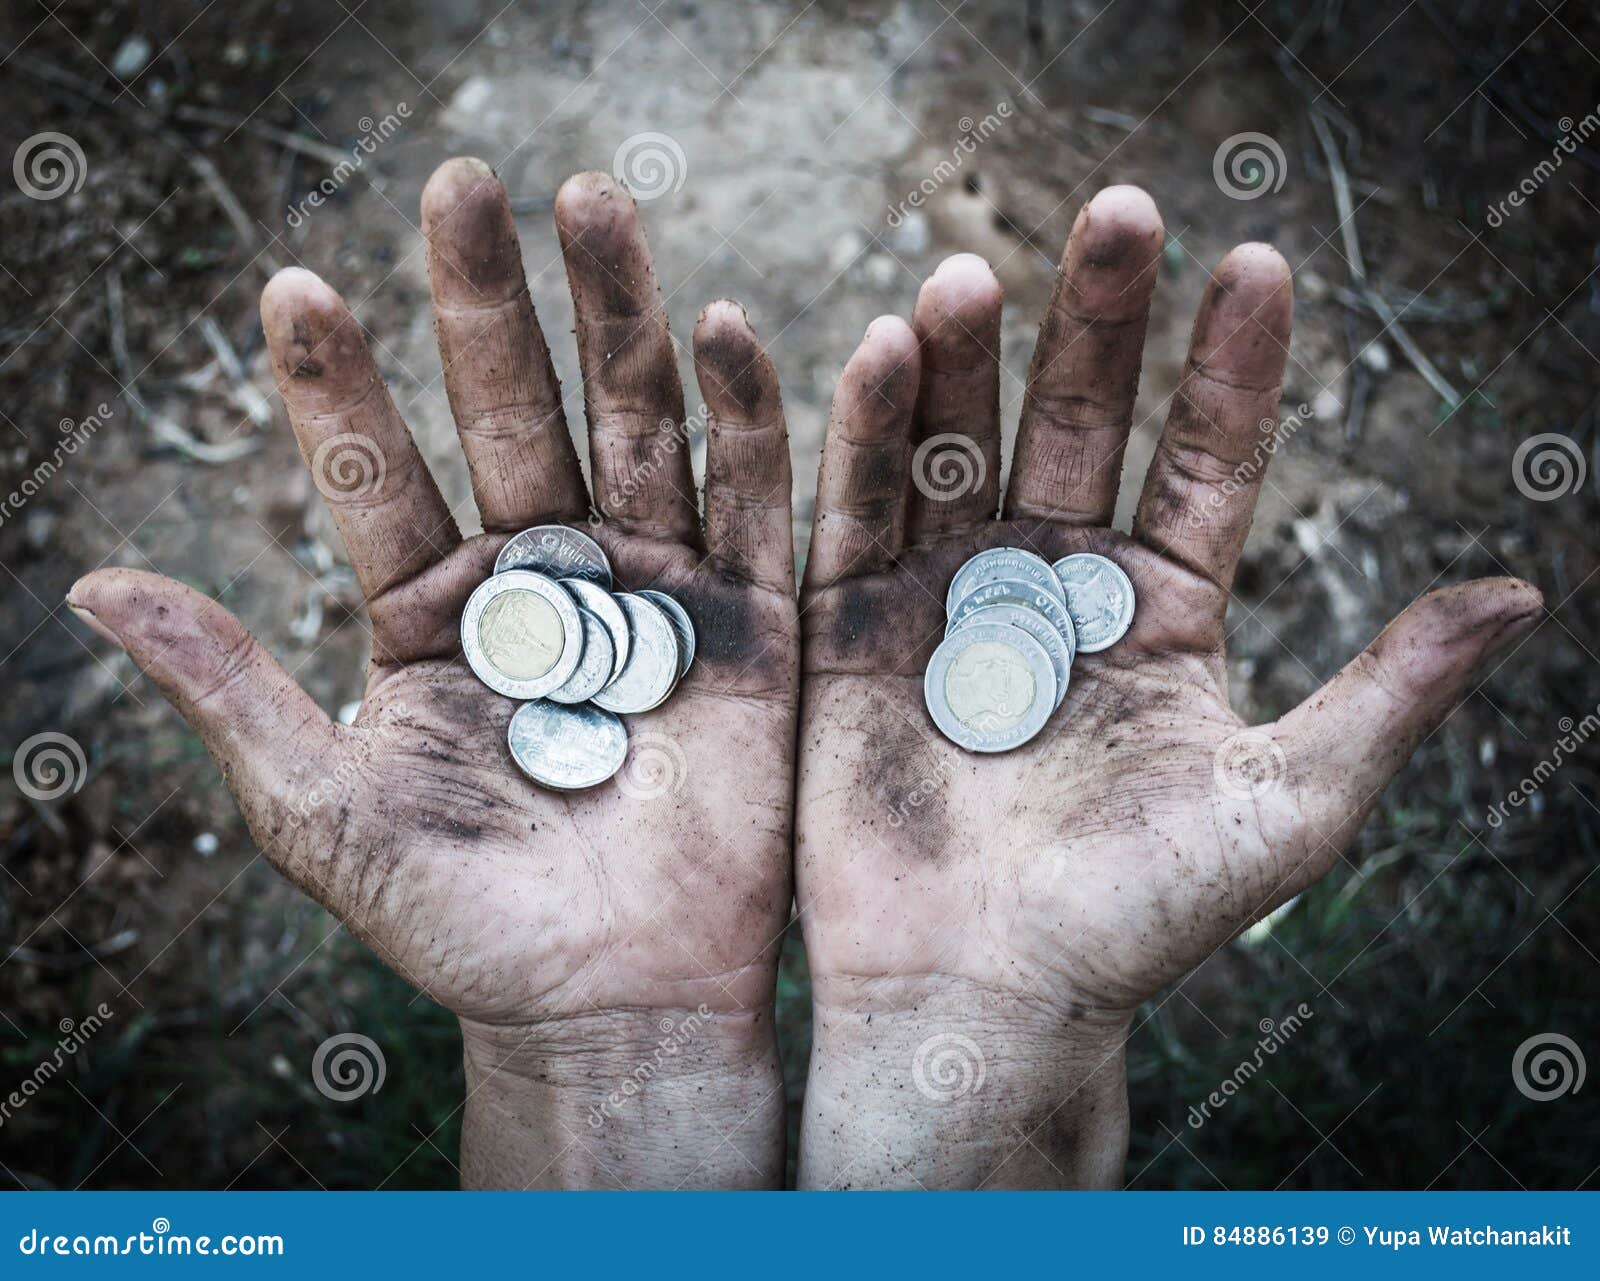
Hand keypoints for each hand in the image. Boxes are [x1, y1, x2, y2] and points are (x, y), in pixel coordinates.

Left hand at [68, 161, 797, 1188]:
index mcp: (432, 611)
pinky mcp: (747, 620)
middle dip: (488, 302)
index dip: (337, 389)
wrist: (616, 998)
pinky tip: (720, 327)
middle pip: (513, 412)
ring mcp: (649, 587)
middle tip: (463, 185)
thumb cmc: (468, 922)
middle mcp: (542, 576)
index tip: (294, 293)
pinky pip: (750, 502)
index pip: (375, 476)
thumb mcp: (328, 815)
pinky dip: (749, 416)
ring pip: (634, 423)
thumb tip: (90, 587)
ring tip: (589, 199)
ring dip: (617, 314)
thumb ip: (232, 693)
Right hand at [794, 187, 1539, 1187]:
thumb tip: (1524, 592)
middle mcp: (1054, 581)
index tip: (1254, 268)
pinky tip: (890, 351)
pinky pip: (861, 512)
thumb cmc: (1133, 919)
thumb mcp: (1286, 805)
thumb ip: (1387, 694)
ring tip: (976, 271)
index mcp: (1162, 608)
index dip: (1231, 367)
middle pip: (1076, 420)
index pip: (1207, 458)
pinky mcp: (854, 626)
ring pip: (961, 445)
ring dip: (970, 358)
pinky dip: (868, 435)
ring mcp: (948, 595)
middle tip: (1116, 212)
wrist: (978, 997)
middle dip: (1095, 321)